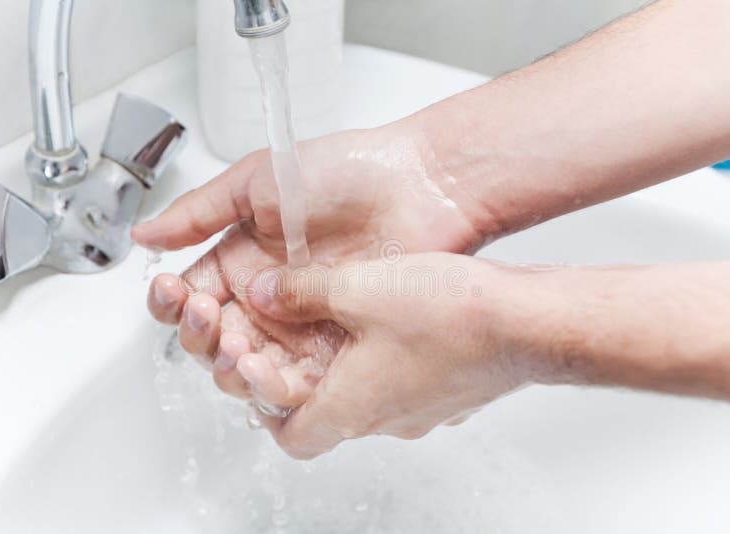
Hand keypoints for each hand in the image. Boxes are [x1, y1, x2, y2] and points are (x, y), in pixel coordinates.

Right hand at [133, 124, 496, 403]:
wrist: (418, 186)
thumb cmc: (345, 171)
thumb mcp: (257, 181)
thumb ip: (199, 213)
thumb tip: (142, 235)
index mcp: (242, 259)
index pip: (189, 295)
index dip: (172, 302)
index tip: (171, 293)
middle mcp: (267, 296)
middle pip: (212, 337)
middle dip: (198, 334)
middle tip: (206, 316)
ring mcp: (300, 322)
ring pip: (247, 363)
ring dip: (230, 362)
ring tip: (236, 345)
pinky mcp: (334, 344)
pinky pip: (295, 377)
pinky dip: (274, 381)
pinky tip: (265, 369)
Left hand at [242, 253, 527, 459]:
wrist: (530, 322)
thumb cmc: (452, 316)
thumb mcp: (356, 289)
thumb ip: (300, 292)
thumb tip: (265, 293)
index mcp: (353, 408)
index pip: (291, 437)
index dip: (265, 405)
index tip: (258, 370)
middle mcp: (387, 419)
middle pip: (325, 413)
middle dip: (300, 376)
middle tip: (289, 338)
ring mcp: (422, 408)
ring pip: (364, 394)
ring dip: (341, 363)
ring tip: (335, 320)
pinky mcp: (447, 390)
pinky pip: (401, 381)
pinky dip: (380, 356)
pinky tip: (384, 318)